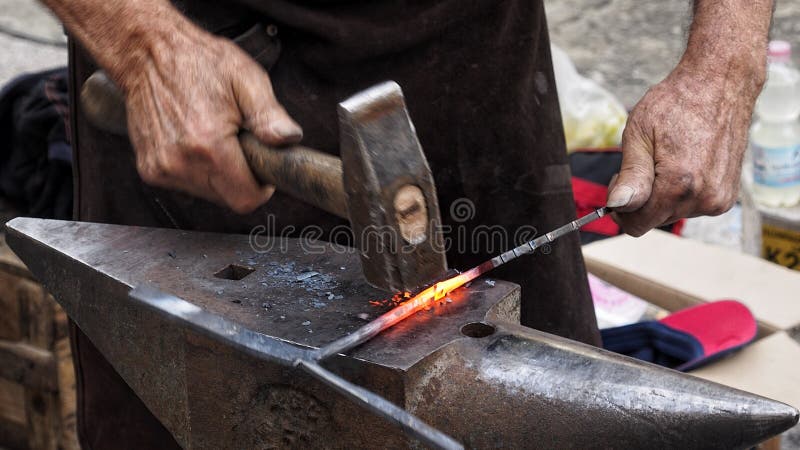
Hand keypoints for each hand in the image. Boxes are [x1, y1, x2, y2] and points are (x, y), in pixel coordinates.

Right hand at [123, 22, 301, 213]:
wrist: (147, 54)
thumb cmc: (198, 62)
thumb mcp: (246, 79)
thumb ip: (269, 115)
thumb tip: (289, 139)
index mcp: (208, 144)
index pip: (245, 198)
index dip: (261, 187)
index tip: (261, 166)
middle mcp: (181, 162)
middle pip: (228, 199)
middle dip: (241, 178)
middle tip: (238, 143)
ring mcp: (162, 168)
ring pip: (208, 195)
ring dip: (219, 175)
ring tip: (215, 138)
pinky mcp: (150, 170)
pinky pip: (187, 186)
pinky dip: (197, 170)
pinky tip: (195, 142)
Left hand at [607, 58, 763, 235]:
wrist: (720, 84)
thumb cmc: (677, 103)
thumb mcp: (640, 134)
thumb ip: (630, 175)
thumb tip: (616, 206)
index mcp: (680, 185)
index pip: (638, 225)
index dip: (621, 209)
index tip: (620, 183)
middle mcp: (704, 198)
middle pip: (655, 219)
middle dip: (642, 198)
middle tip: (645, 162)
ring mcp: (719, 199)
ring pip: (673, 213)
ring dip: (663, 195)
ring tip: (668, 158)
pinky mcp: (727, 196)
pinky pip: (692, 206)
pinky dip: (682, 192)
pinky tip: (685, 163)